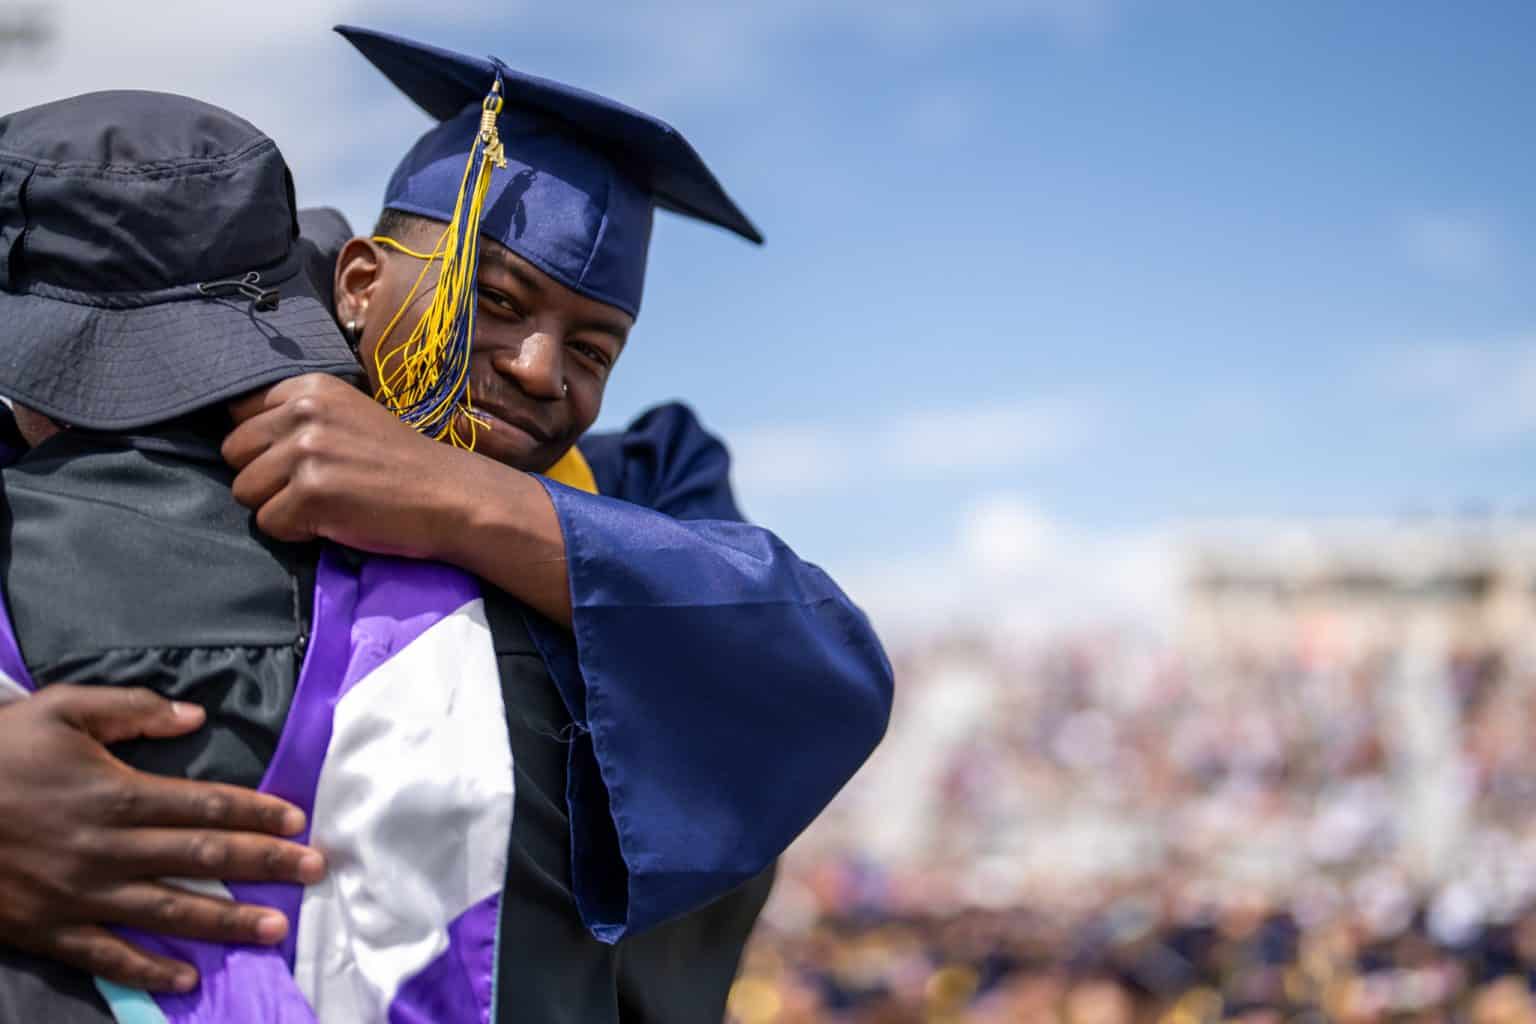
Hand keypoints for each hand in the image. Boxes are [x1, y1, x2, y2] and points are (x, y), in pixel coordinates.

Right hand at [0, 686, 325, 991]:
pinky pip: (108, 956)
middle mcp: (109, 847)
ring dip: (227, 921)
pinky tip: (189, 978)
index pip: (206, 806)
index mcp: (118, 793)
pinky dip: (150, 969)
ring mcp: (81, 893)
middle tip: (315, 872)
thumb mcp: (61, 709)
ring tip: (275, 929)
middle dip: (265, 865)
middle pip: (204, 858)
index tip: (296, 823)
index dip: (257, 814)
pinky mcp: (50, 928)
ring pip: (170, 911)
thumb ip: (132, 708)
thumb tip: (195, 714)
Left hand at [224, 374, 471, 559]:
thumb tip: (240, 431)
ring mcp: (306, 452)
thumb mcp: (348, 416)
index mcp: (311, 388)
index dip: (262, 443)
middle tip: (311, 486)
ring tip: (323, 504)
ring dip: (277, 505)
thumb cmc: (400, 463)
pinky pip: (268, 523)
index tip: (295, 458)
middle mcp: (304, 413)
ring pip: (244, 490)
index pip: (239, 412)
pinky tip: (333, 521)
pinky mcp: (311, 494)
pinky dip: (296, 532)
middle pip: (234, 453)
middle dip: (264, 476)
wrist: (448, 496)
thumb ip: (300, 416)